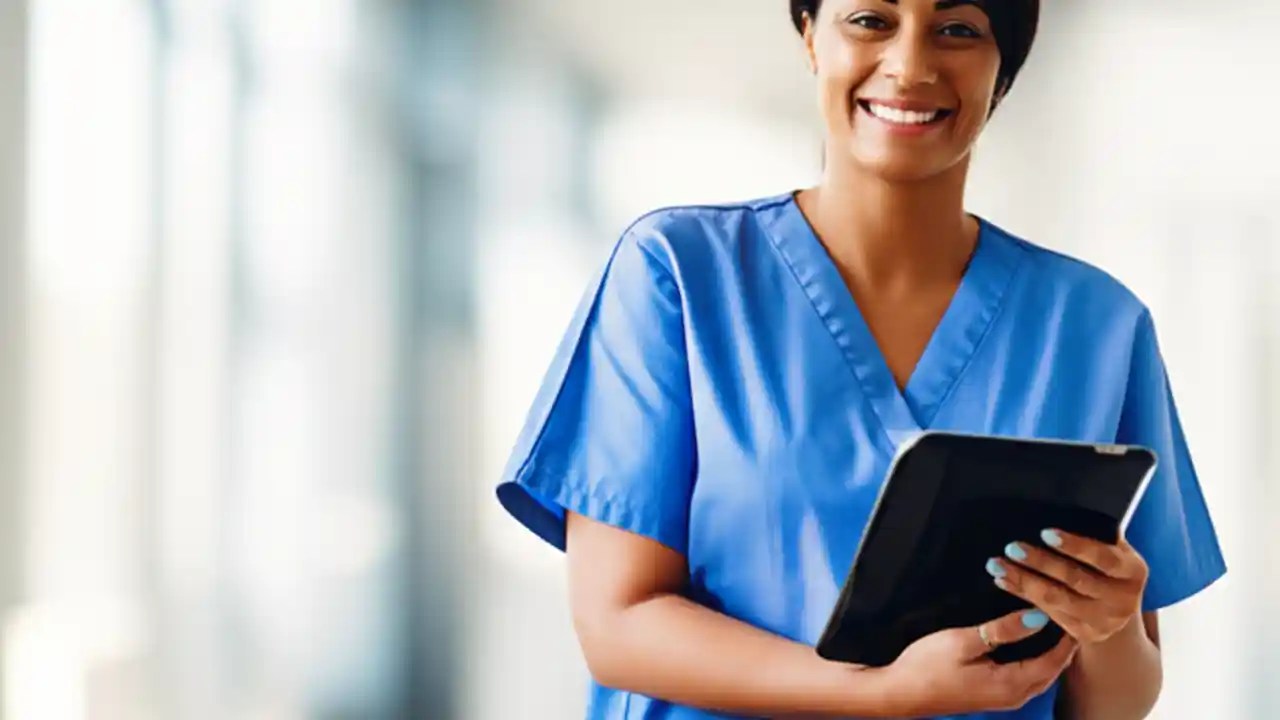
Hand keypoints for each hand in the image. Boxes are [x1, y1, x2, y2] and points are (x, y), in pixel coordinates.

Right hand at [883, 609, 1077, 715]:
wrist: (900, 693)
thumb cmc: (927, 665)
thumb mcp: (963, 641)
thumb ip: (1003, 630)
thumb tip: (1038, 616)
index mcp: (1011, 684)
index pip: (1053, 659)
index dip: (1066, 635)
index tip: (1072, 609)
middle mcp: (1014, 696)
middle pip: (1053, 670)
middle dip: (1064, 645)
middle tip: (1070, 614)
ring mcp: (1004, 699)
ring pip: (1042, 675)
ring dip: (1052, 653)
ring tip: (1057, 625)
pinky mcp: (994, 695)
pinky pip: (1029, 677)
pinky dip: (1037, 659)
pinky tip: (1033, 643)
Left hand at [987, 528, 1148, 645]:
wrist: (1117, 609)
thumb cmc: (1107, 566)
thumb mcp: (1112, 549)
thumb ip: (1095, 535)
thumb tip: (1057, 509)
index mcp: (1134, 572)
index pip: (1104, 558)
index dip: (1075, 546)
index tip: (1045, 532)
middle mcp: (1123, 601)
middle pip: (1076, 579)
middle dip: (1040, 562)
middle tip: (1012, 547)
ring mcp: (1103, 622)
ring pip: (1057, 599)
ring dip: (1023, 580)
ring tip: (997, 564)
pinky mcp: (1083, 634)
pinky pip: (1047, 612)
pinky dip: (1022, 594)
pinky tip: (1003, 580)